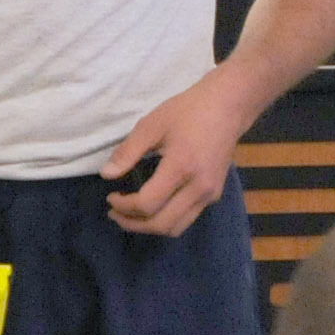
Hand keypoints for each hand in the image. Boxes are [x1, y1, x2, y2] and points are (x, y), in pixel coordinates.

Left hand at [102, 69, 254, 236]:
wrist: (228, 107)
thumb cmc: (188, 111)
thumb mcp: (151, 125)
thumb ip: (127, 152)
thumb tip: (107, 175)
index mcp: (181, 167)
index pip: (148, 204)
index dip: (124, 207)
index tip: (111, 197)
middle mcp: (199, 188)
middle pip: (162, 225)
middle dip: (133, 224)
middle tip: (115, 214)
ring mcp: (210, 194)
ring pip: (176, 228)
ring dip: (150, 227)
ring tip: (130, 216)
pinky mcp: (215, 195)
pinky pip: (187, 218)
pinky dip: (166, 220)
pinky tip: (152, 207)